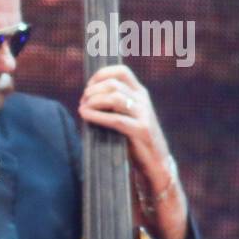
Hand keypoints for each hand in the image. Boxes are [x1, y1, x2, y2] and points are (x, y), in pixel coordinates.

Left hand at [78, 65, 187, 238]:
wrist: (156, 166)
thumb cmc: (133, 142)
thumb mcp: (125, 117)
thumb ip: (111, 106)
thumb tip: (84, 97)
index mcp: (139, 94)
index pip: (121, 71)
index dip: (101, 74)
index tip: (88, 86)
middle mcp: (142, 101)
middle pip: (113, 84)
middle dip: (92, 91)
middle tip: (82, 102)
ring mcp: (143, 115)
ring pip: (114, 97)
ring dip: (93, 101)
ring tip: (83, 109)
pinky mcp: (141, 132)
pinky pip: (115, 119)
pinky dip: (97, 115)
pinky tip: (85, 115)